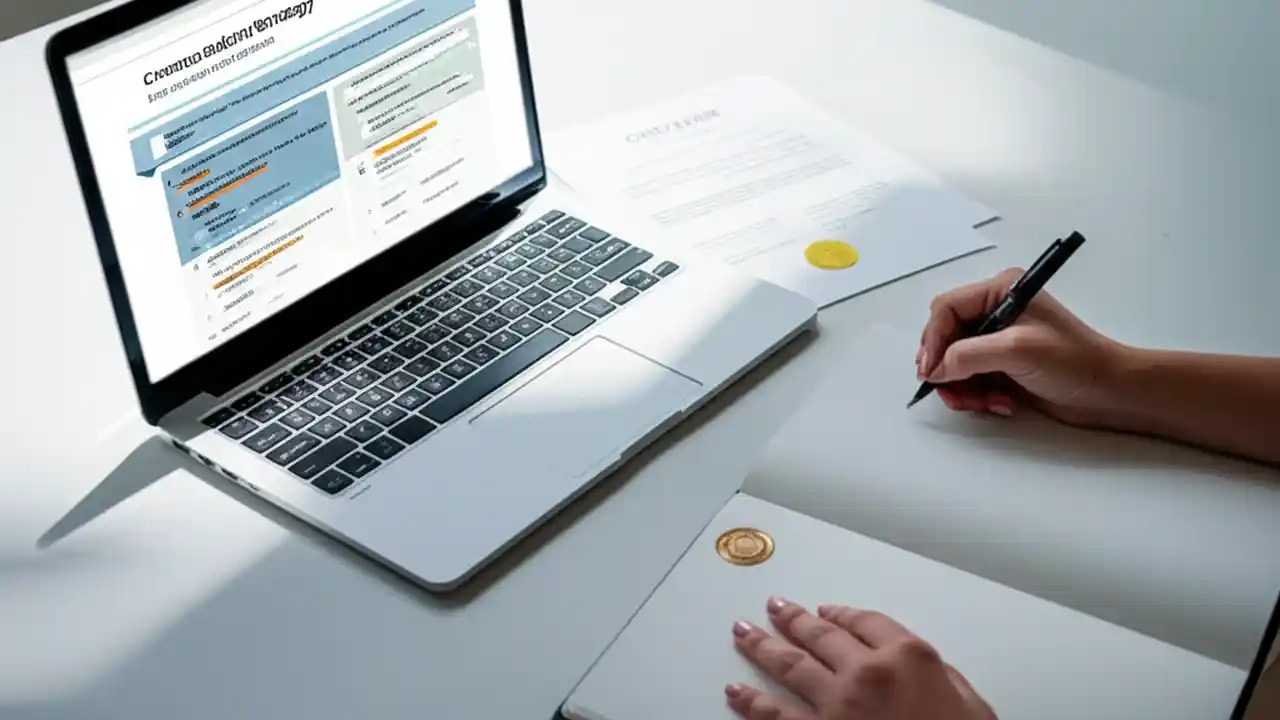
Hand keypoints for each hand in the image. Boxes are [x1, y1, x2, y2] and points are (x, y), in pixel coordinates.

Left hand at [726, 598, 995, 719]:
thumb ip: (943, 677)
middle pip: (821, 636)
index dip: (842, 613)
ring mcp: (837, 706)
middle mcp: (867, 673)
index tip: (826, 611)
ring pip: (789, 666)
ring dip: (762, 647)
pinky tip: (735, 693)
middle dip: (793, 619)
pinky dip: (750, 702)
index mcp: (908, 657)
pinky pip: (774, 717)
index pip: (867, 621)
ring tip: (743, 633)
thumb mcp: (972, 705)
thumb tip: (924, 667)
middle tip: (775, 607)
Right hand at [916, 267, 1122, 425]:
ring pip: (953, 363)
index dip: (933, 340)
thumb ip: (968, 355)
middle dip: (947, 369)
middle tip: (957, 395)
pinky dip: (977, 395)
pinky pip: (970, 379)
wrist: (1110, 392)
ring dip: (964, 388)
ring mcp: (997, 340)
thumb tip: (934, 371)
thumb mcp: (1016, 351)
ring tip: (988, 403)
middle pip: (945, 337)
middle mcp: (995, 311)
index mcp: (1000, 292)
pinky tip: (1002, 404)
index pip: (946, 308)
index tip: (930, 373)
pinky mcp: (1001, 365)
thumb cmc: (1072, 361)